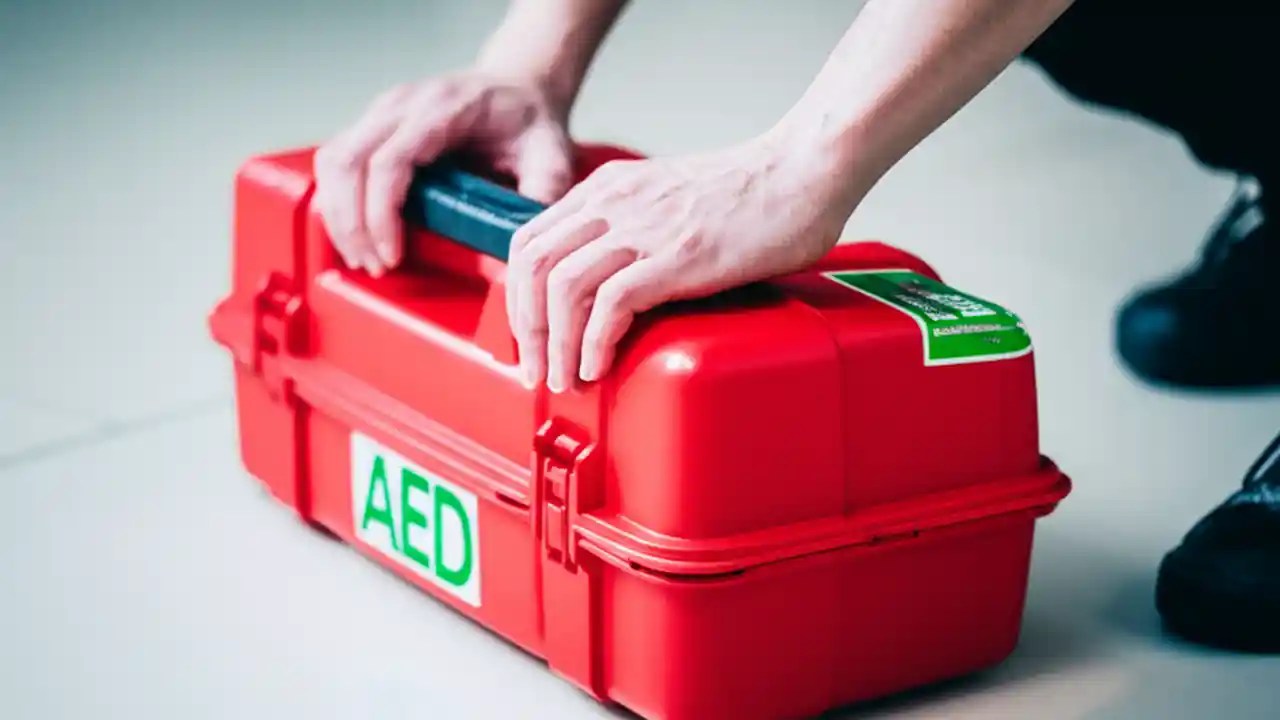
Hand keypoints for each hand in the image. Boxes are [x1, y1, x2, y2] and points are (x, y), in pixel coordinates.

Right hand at [314, 71, 574, 275]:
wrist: (516, 90)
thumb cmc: (529, 124)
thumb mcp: (551, 157)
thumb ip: (541, 197)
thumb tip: (520, 249)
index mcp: (444, 107)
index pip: (390, 160)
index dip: (381, 213)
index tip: (392, 256)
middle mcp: (403, 103)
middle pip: (350, 161)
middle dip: (354, 224)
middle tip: (376, 267)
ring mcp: (382, 111)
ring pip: (333, 160)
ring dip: (339, 215)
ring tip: (364, 257)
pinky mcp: (371, 125)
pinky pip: (335, 160)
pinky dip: (336, 201)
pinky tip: (356, 233)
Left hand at [506, 134, 856, 391]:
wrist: (803, 171)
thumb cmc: (753, 196)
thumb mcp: (669, 199)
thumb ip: (636, 229)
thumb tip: (616, 288)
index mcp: (608, 188)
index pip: (528, 241)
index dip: (517, 297)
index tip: (530, 339)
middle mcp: (614, 203)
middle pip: (534, 268)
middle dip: (526, 330)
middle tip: (538, 372)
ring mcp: (643, 229)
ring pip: (562, 289)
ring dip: (556, 345)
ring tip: (568, 379)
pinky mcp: (676, 256)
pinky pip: (609, 304)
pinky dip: (594, 343)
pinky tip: (599, 366)